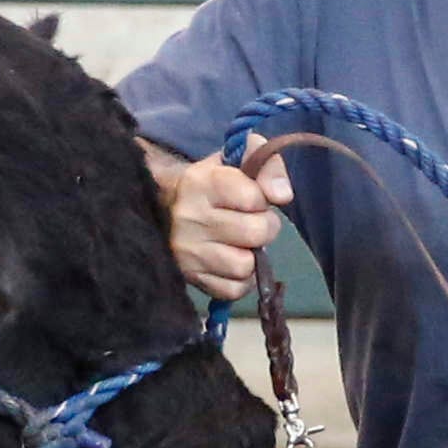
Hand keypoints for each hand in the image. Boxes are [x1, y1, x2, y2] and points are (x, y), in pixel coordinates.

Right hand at [154, 145, 288, 302]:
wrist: (163, 204)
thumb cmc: (211, 180)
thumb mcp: (238, 157)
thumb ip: (268, 164)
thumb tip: (283, 196)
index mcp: (200, 183)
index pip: (253, 198)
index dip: (263, 198)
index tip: (252, 197)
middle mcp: (189, 218)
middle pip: (255, 233)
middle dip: (264, 227)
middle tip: (253, 222)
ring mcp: (187, 253)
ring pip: (244, 265)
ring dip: (252, 256)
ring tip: (242, 243)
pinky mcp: (189, 279)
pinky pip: (233, 290)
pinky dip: (240, 279)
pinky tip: (233, 262)